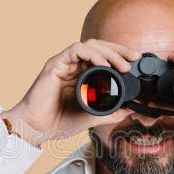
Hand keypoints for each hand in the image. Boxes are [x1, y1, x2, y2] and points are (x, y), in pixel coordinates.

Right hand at [2, 39, 140, 146]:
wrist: (37, 128)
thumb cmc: (59, 121)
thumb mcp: (92, 116)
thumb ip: (110, 111)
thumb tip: (130, 108)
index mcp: (82, 73)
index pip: (104, 55)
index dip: (121, 55)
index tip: (136, 61)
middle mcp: (74, 65)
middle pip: (100, 46)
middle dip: (119, 50)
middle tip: (134, 58)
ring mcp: (65, 63)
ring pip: (90, 45)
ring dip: (109, 53)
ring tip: (123, 66)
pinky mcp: (55, 64)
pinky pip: (76, 50)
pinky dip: (92, 55)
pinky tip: (103, 66)